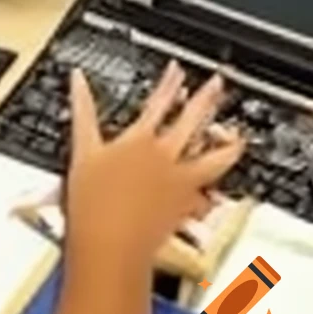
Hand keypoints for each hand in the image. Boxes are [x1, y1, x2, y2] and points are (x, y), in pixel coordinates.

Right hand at [65, 61, 245, 273]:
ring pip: (215, 158)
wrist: (109, 244)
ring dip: (227, 144)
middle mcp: (166, 158)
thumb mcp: (81, 149)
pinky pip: (208, 190)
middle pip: (193, 121)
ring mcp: (180, 182)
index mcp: (140, 140)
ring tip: (236, 135)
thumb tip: (77, 80)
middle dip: (207, 99)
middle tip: (216, 84)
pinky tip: (215, 183)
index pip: (160, 102)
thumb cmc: (92, 202)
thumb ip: (82, 109)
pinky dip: (213, 184)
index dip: (171, 82)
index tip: (178, 69)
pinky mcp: (185, 206)